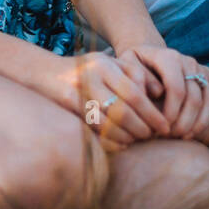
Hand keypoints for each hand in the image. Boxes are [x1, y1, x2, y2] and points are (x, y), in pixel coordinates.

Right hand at [40, 52, 171, 153]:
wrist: (44, 73)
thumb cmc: (86, 71)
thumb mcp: (109, 64)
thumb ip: (134, 74)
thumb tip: (159, 92)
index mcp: (104, 64)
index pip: (134, 93)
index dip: (152, 113)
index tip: (164, 126)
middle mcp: (90, 76)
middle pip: (123, 110)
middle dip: (142, 127)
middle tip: (152, 136)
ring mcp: (76, 92)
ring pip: (108, 123)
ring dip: (127, 136)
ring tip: (137, 140)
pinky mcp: (66, 106)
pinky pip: (93, 129)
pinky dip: (111, 140)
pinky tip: (121, 144)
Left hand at [117, 44, 208, 139]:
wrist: (148, 54)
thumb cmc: (134, 65)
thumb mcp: (127, 66)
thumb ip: (139, 79)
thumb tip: (157, 93)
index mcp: (168, 57)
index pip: (177, 89)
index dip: (172, 112)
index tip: (162, 128)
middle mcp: (187, 61)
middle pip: (194, 97)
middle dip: (185, 121)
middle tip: (172, 137)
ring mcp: (199, 67)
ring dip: (200, 121)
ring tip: (185, 136)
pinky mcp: (208, 75)